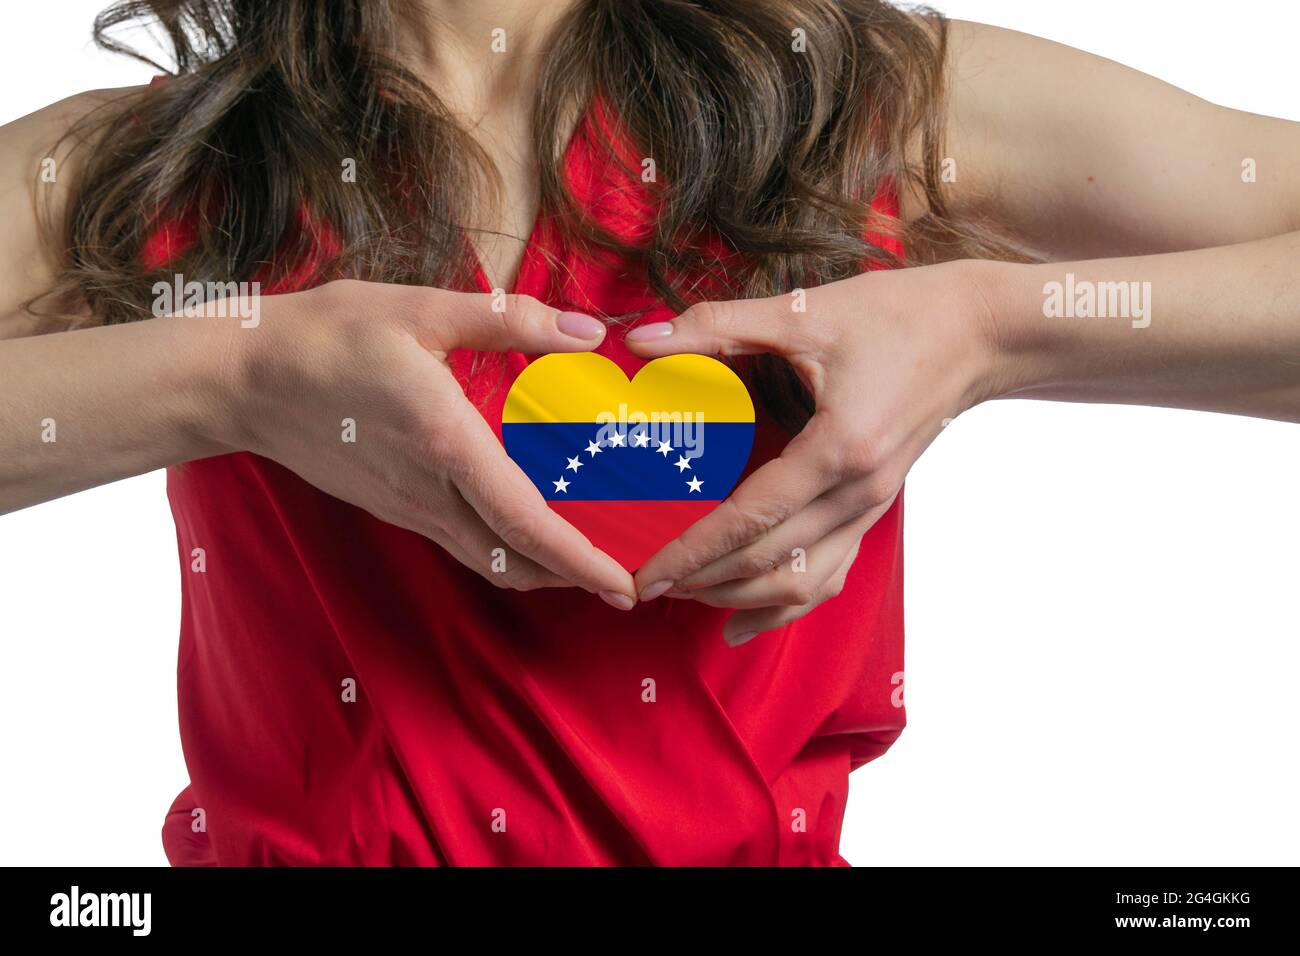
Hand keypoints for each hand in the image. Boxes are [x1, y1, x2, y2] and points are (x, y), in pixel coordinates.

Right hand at [219, 279, 636, 606]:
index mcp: (446, 444)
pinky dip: (505, 551)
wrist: (240, 379)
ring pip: (487, 561)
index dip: (580, 560)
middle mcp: (429, 491)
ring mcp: (407, 507)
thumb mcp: (420, 309)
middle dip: (574, 579)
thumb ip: (509, 320)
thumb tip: (585, 333)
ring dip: (540, 570)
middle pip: (514, 561)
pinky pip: (461, 544)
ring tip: (587, 560)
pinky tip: (526, 527)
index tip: (623, 584)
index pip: (525, 522)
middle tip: (625, 579)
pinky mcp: (393, 506)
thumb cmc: (326, 336)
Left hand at [625, 260, 1006, 641]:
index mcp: (839, 450)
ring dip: (742, 597)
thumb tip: (645, 337)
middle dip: (705, 581)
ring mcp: (872, 508)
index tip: (649, 573)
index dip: (695, 551)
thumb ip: (719, 325)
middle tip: (649, 585)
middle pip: (772, 561)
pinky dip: (786, 603)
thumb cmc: (899, 316)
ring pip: (802, 581)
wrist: (981, 333)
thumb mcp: (804, 312)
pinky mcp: (876, 509)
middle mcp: (859, 493)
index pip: (751, 519)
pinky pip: (829, 573)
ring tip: (689, 595)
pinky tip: (745, 620)